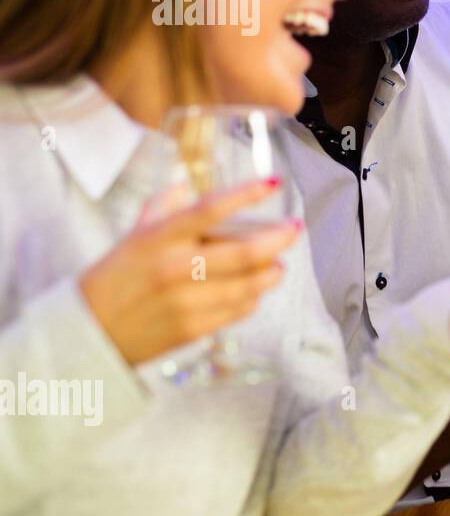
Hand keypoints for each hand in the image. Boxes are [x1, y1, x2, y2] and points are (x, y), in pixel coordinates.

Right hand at [79, 178, 299, 366]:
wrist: (89, 332)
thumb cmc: (115, 278)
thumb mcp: (133, 236)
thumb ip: (162, 207)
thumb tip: (188, 185)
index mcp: (158, 239)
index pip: (208, 210)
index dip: (245, 195)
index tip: (274, 184)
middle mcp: (174, 268)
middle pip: (242, 253)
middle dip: (278, 238)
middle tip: (294, 228)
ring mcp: (186, 301)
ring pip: (248, 285)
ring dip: (271, 272)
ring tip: (278, 264)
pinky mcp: (193, 329)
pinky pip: (238, 310)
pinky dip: (253, 298)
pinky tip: (256, 290)